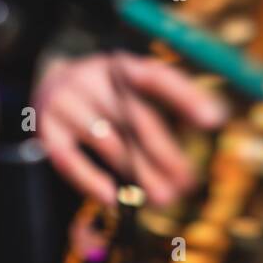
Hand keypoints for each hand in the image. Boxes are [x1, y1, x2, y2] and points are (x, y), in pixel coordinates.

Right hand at [33, 52, 226, 206]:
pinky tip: (113, 197)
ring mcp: (65, 102)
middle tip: (187, 183)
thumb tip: (216, 117)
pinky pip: (69, 159)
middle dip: (166, 153)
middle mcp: (91, 77)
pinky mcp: (46, 129)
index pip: (156, 77)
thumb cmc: (105, 94)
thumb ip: (170, 98)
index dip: (185, 97)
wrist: (46, 84)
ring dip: (137, 173)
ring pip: (107, 140)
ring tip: (162, 198)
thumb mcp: (132, 85)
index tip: (213, 121)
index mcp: (119, 64)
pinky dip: (91, 180)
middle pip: (134, 116)